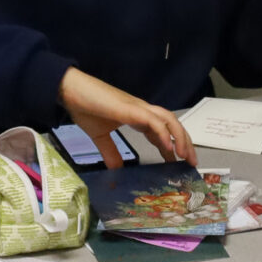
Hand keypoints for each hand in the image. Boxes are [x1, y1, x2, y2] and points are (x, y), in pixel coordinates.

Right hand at [59, 67, 195, 168]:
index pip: (162, 131)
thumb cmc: (83, 108)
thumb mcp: (99, 136)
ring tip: (185, 156)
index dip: (172, 146)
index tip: (178, 162)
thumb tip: (115, 172)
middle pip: (172, 124)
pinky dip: (163, 134)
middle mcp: (142, 110)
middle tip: (191, 163)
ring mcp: (138, 108)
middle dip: (184, 142)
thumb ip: (110, 152)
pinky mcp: (130, 108)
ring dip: (180, 138)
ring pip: (168, 120)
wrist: (69, 90)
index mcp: (136, 116)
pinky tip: (168, 148)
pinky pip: (153, 121)